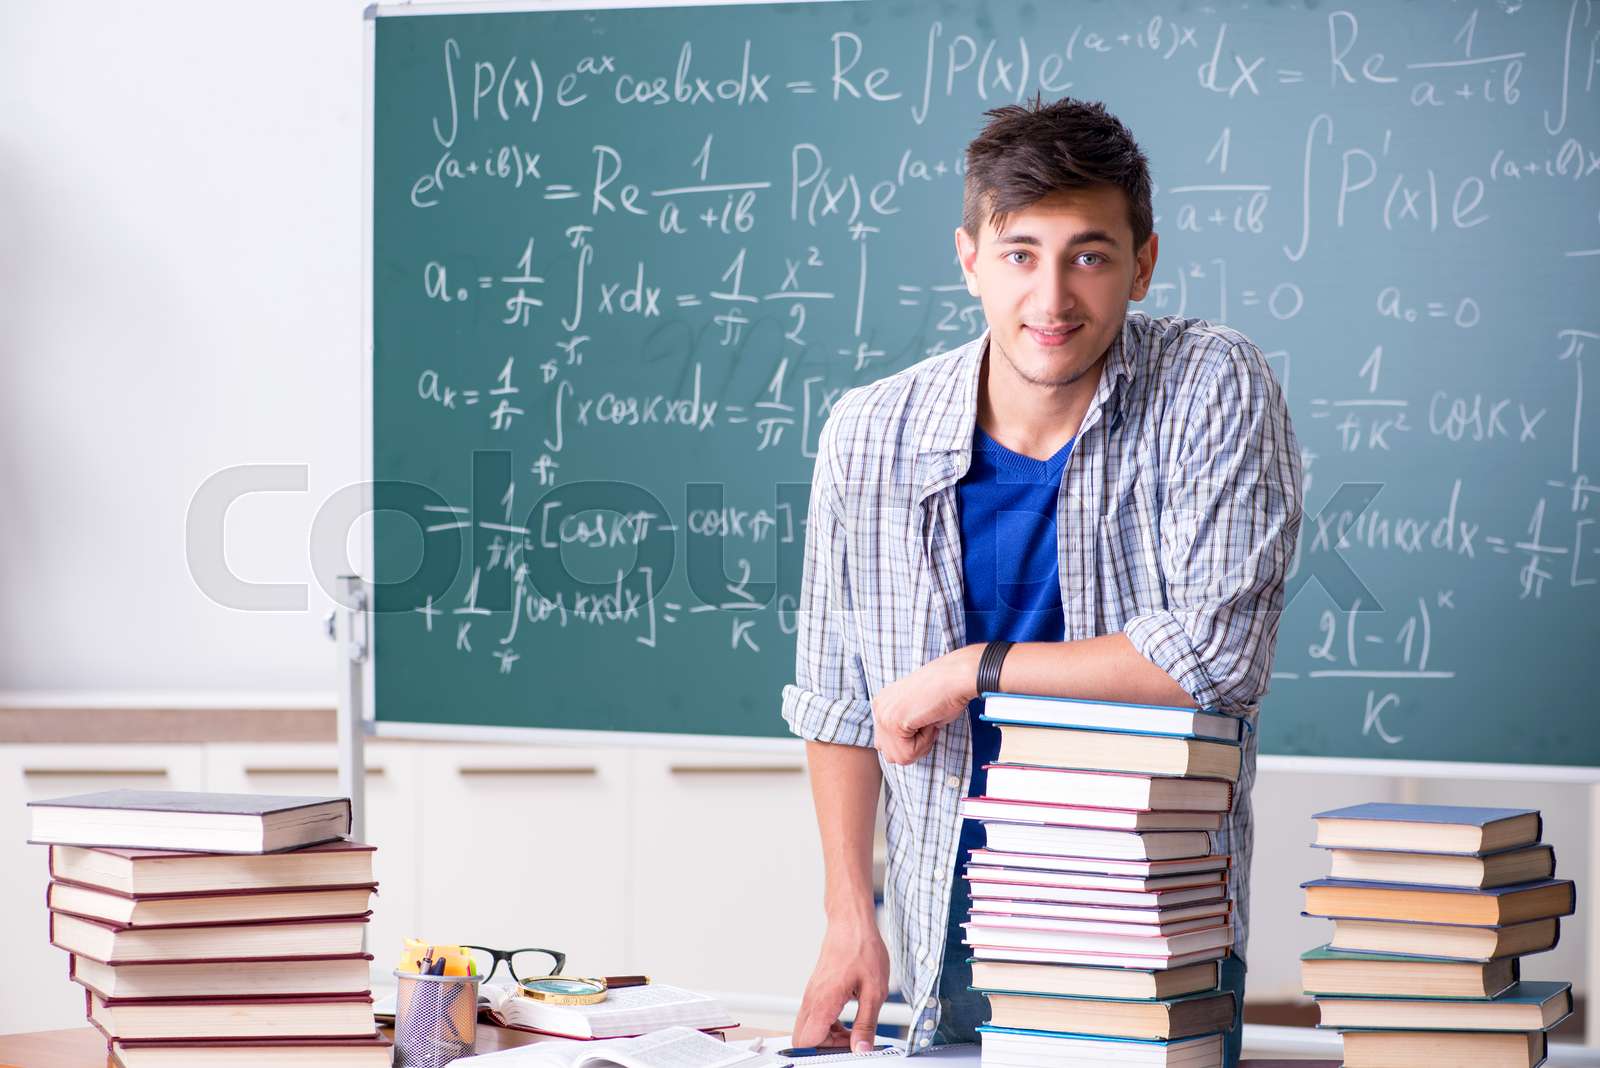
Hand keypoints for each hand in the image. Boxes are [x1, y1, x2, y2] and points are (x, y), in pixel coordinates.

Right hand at [792, 917, 890, 1052]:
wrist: (851, 923)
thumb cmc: (862, 948)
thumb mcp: (874, 991)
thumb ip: (866, 1024)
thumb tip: (862, 1047)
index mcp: (823, 1002)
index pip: (807, 1042)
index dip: (826, 1052)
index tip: (847, 1049)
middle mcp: (812, 999)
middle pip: (803, 1038)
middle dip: (824, 1047)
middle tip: (849, 1042)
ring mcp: (812, 993)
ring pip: (808, 1028)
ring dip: (827, 1035)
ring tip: (853, 1030)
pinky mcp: (816, 989)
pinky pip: (814, 1016)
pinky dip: (827, 1024)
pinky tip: (847, 1018)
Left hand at [872, 645, 982, 764]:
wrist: (955, 677)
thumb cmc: (945, 692)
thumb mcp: (916, 712)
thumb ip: (904, 730)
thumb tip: (901, 750)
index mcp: (882, 704)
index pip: (887, 743)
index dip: (912, 740)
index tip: (925, 721)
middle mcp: (879, 708)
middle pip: (890, 753)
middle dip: (913, 747)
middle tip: (927, 725)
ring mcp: (884, 715)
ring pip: (900, 756)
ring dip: (920, 745)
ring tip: (928, 722)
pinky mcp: (894, 722)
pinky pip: (909, 752)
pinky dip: (925, 743)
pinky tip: (929, 721)